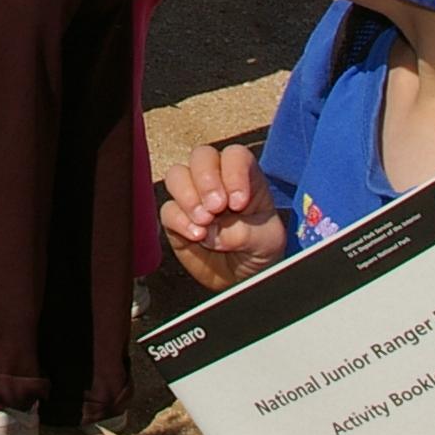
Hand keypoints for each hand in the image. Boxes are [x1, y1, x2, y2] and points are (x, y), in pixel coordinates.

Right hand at [160, 142, 287, 289]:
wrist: (242, 279)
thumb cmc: (260, 252)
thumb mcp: (267, 242)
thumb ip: (245, 232)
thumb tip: (213, 231)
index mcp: (245, 178)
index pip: (235, 155)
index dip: (234, 172)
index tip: (239, 202)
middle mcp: (217, 181)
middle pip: (201, 156)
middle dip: (206, 178)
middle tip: (216, 207)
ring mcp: (193, 197)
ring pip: (177, 175)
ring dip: (188, 196)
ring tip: (204, 221)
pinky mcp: (176, 219)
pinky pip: (168, 209)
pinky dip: (180, 221)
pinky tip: (197, 236)